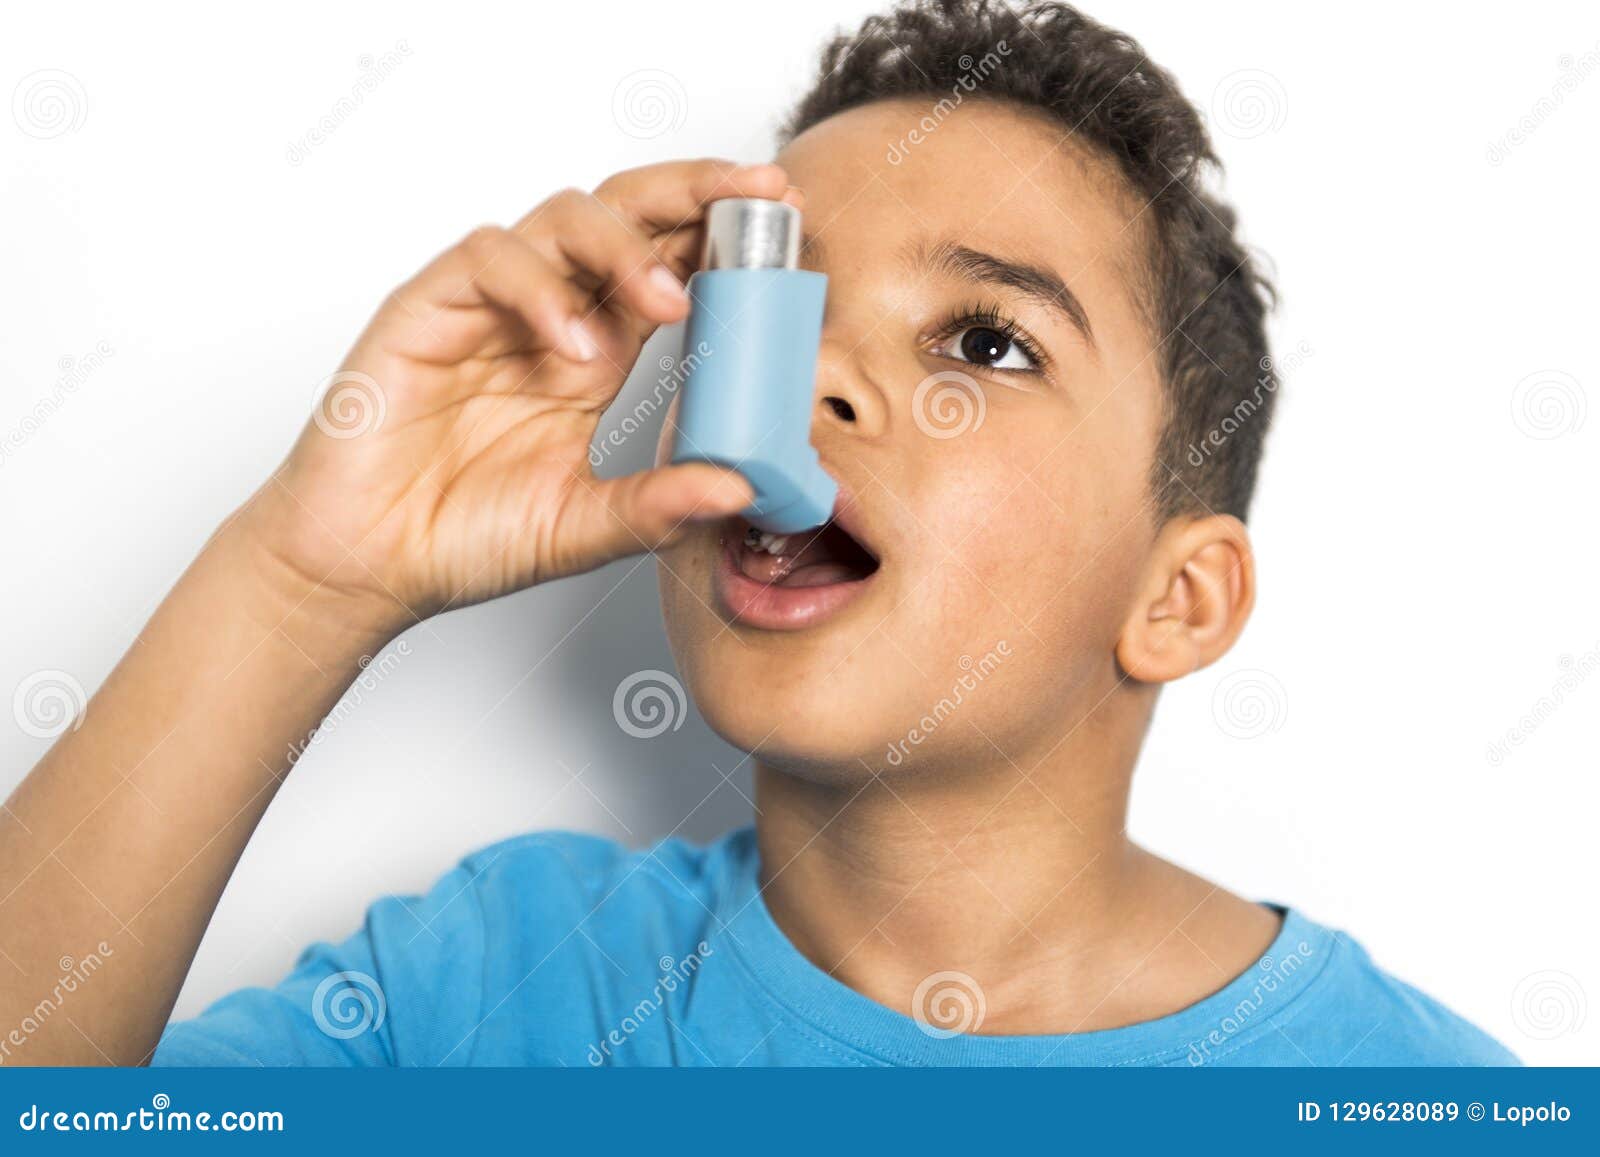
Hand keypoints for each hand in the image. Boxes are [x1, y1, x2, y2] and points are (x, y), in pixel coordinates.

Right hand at [236, 159, 800, 632]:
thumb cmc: (467, 536)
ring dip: (625, 246)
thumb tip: (742, 489)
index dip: (725, 237)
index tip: (788, 223)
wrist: (368, 564)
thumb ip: (657, 508)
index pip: (673, 267)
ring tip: (669, 300)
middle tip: (757, 195)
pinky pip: (488, 261)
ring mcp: (492, 307)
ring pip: (563, 219)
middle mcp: (553, 316)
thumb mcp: (585, 529)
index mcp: (601, 355)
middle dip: (695, 193)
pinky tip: (573, 344)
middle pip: (629, 215)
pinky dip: (538, 289)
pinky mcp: (429, 308)